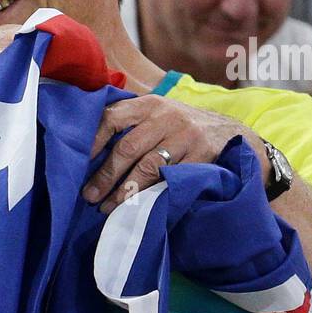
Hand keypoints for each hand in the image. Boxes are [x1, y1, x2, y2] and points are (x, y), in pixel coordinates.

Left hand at [84, 94, 264, 213]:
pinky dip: (153, 196)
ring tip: (108, 208)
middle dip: (104, 176)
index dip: (92, 141)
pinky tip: (139, 208)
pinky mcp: (203, 156)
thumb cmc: (182, 128)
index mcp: (149, 104)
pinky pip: (173, 180)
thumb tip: (86, 148)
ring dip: (125, 192)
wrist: (234, 134)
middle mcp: (167, 116)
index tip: (76, 163)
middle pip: (127, 148)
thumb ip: (131, 123)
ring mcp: (187, 135)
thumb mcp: (159, 114)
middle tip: (89, 196)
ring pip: (148, 168)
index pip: (112, 117)